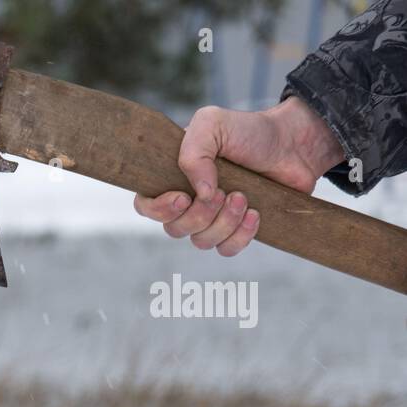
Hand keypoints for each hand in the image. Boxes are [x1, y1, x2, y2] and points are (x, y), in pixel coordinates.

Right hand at [134, 96, 344, 255]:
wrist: (294, 143)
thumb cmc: (250, 131)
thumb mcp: (213, 124)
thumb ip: (193, 151)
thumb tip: (200, 193)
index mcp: (174, 177)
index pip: (146, 206)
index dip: (158, 210)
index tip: (183, 197)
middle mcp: (188, 201)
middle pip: (174, 229)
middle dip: (200, 215)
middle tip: (223, 191)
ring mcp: (212, 218)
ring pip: (201, 242)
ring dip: (224, 223)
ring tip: (244, 197)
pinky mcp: (236, 230)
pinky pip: (226, 250)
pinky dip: (240, 236)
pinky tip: (256, 213)